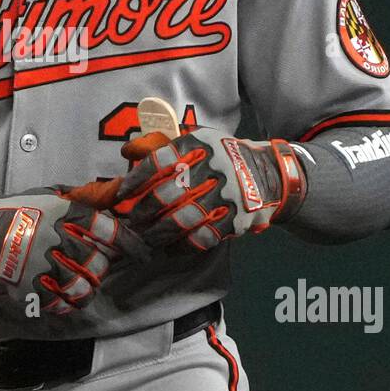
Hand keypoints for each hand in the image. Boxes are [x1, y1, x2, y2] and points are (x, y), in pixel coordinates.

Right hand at [0, 186, 150, 317]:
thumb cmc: (13, 210)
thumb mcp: (47, 196)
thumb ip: (78, 201)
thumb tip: (113, 198)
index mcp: (63, 213)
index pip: (107, 230)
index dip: (129, 243)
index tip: (142, 253)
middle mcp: (55, 237)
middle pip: (98, 261)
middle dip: (102, 267)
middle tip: (97, 268)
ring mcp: (41, 264)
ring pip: (82, 285)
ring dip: (87, 289)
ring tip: (84, 287)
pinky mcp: (27, 286)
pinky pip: (59, 303)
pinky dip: (67, 305)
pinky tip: (65, 301)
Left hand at [103, 126, 306, 252]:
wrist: (269, 174)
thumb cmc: (222, 157)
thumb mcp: (198, 142)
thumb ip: (162, 145)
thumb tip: (127, 149)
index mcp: (201, 144)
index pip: (161, 161)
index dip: (137, 179)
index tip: (120, 194)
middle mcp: (214, 167)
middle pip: (170, 192)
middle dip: (145, 210)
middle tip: (131, 220)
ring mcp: (227, 194)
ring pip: (184, 218)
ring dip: (159, 232)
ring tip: (145, 238)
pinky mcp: (236, 218)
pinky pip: (204, 237)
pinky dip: (183, 246)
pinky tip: (169, 249)